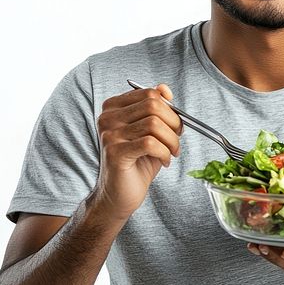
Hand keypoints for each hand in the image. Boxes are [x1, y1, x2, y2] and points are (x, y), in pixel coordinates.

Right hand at [92, 83, 182, 222]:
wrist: (119, 195)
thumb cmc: (136, 164)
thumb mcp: (150, 133)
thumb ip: (157, 111)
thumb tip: (165, 89)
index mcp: (114, 108)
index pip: (149, 94)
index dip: (170, 110)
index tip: (175, 127)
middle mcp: (108, 118)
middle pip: (153, 106)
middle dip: (173, 124)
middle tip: (175, 142)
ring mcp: (109, 134)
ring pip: (154, 124)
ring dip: (171, 141)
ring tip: (170, 153)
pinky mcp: (115, 152)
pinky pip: (150, 143)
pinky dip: (164, 152)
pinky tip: (164, 161)